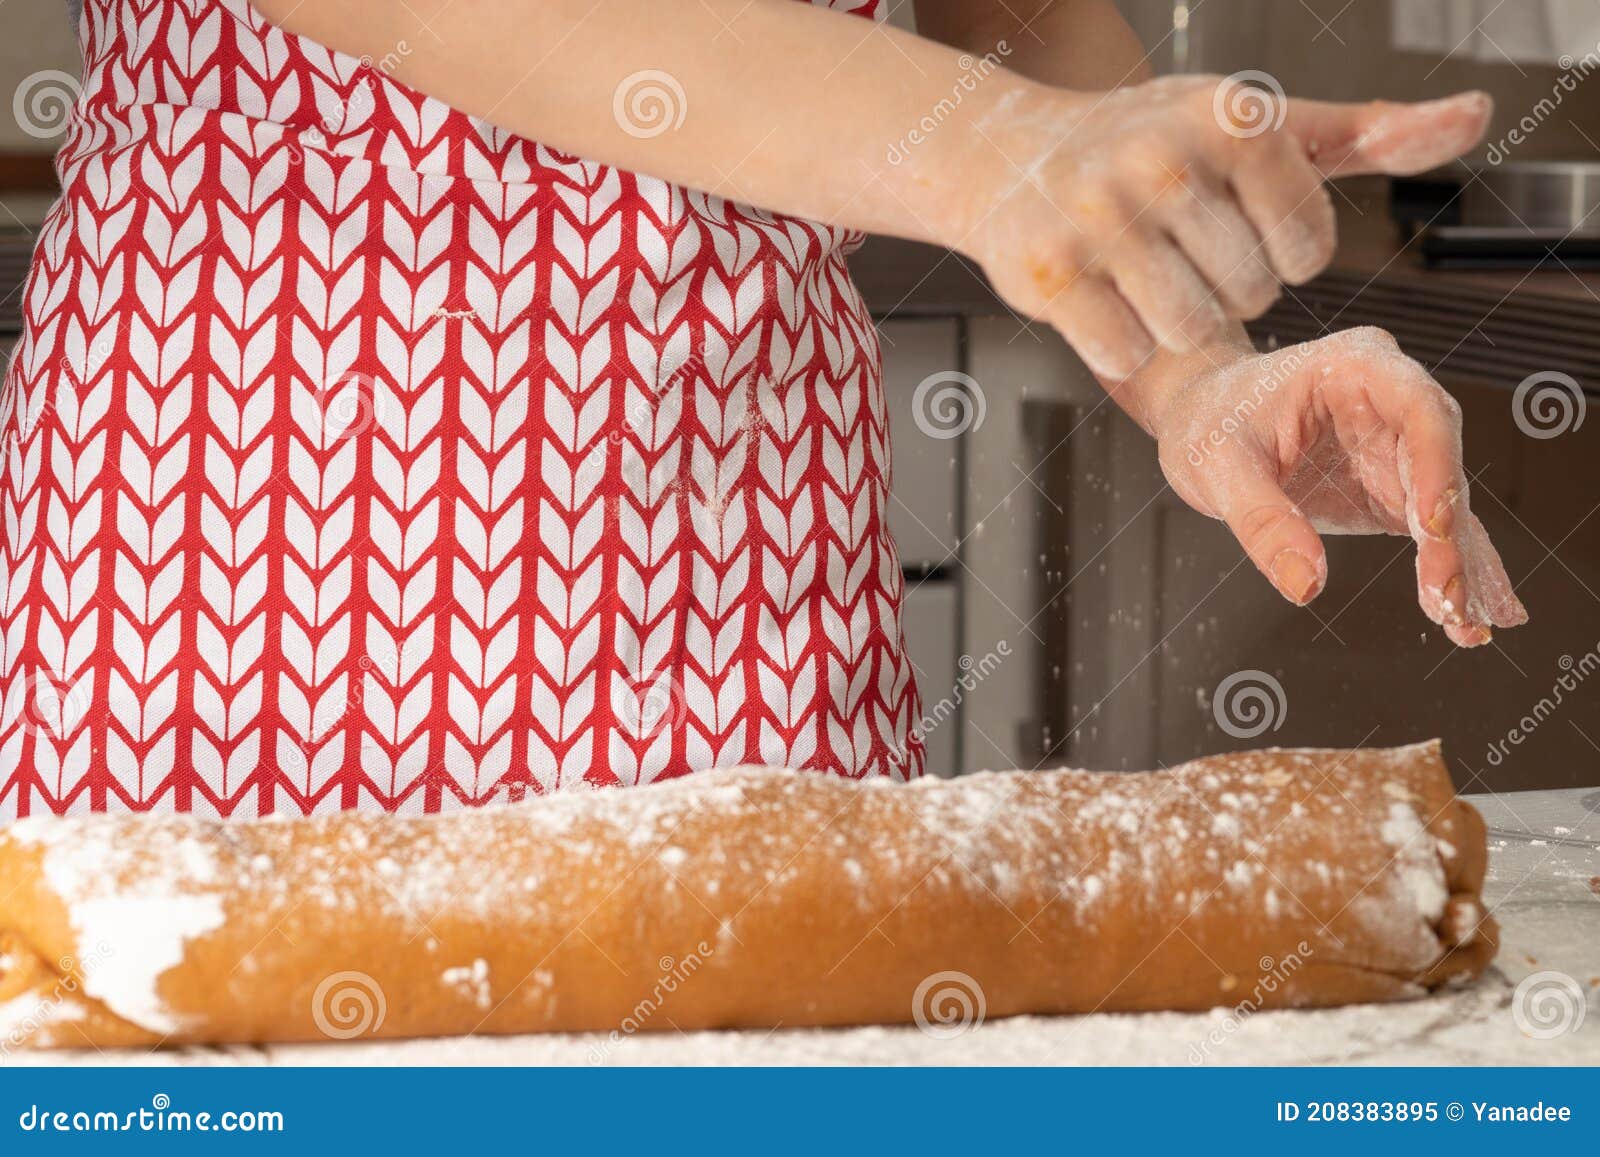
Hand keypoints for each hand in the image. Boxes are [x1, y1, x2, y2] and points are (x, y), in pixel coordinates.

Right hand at [957, 77, 1491, 378]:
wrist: (1014, 156)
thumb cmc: (1153, 145)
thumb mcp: (1264, 128)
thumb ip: (1374, 135)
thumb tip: (1474, 117)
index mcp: (1233, 118)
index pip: (1309, 249)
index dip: (1276, 255)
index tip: (1233, 225)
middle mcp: (1164, 159)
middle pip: (1250, 293)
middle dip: (1223, 287)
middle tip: (1180, 253)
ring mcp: (1100, 217)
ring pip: (1191, 330)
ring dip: (1174, 322)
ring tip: (1145, 279)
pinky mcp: (1049, 273)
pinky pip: (1124, 353)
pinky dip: (1121, 345)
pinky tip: (1105, 302)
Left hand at [1151, 328, 1527, 647]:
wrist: (1197, 417)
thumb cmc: (1207, 421)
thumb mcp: (1218, 465)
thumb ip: (1262, 520)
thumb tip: (1306, 584)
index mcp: (1356, 367)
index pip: (1420, 410)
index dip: (1436, 468)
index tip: (1434, 529)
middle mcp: (1390, 401)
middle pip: (1441, 466)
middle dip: (1450, 537)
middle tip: (1449, 600)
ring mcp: (1395, 447)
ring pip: (1447, 506)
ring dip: (1461, 566)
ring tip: (1469, 623)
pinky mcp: (1389, 488)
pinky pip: (1431, 531)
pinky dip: (1446, 571)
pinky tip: (1465, 617)